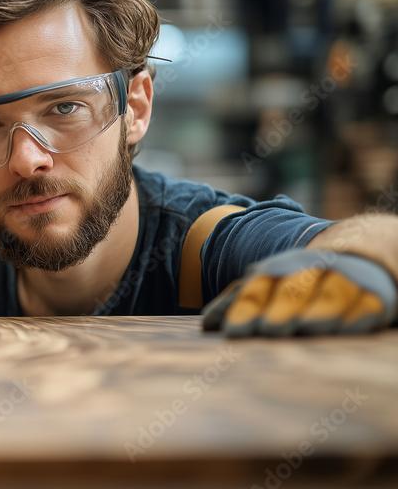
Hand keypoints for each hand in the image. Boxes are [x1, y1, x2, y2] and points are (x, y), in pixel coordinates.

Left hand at [202, 250, 396, 336]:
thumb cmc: (304, 280)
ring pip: (331, 294)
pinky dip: (360, 315)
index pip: (258, 287)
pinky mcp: (377, 295)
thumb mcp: (271, 283)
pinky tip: (350, 328)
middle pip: (293, 290)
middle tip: (269, 330)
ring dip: (319, 310)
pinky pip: (369, 304)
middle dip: (281, 309)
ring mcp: (345, 281)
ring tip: (307, 328)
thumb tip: (207, 325)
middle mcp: (311, 272)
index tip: (232, 332)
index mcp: (280, 270)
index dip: (246, 308)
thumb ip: (240, 301)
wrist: (363, 253)